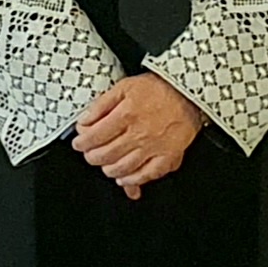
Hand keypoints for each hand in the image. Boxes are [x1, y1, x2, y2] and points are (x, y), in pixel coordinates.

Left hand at [72, 73, 205, 197]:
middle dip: (92, 157)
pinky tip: (124, 178)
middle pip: (106, 155)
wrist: (188, 92)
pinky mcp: (168, 156)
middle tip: (89, 154)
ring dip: (108, 169)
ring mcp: (154, 147)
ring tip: (105, 164)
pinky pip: (147, 175)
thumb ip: (101, 104)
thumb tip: (85, 121)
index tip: (79, 143)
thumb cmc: (158, 88)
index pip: (95, 136)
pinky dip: (132, 180)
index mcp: (126, 115)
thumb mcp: (124, 87)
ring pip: (122, 168)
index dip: (82, 143)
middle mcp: (139, 134)